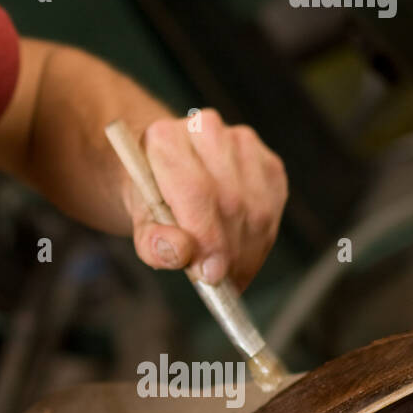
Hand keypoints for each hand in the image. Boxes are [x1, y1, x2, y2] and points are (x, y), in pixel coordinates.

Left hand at [123, 108, 286, 291]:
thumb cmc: (151, 199)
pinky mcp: (267, 161)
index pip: (196, 191)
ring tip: (227, 271)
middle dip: (228, 252)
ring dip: (246, 251)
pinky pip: (273, 210)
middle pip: (231, 203)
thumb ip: (152, 240)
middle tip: (219, 282)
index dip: (208, 238)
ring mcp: (242, 142)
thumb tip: (177, 252)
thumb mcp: (139, 223)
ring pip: (257, 209)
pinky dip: (260, 240)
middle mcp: (205, 130)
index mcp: (166, 138)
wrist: (165, 175)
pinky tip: (241, 252)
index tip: (210, 275)